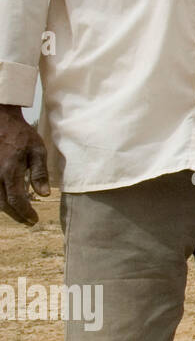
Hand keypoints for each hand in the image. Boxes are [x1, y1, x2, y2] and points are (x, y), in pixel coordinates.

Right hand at [0, 104, 48, 224]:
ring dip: (6, 209)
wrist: (0, 119)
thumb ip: (40, 173)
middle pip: (3, 204)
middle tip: (28, 220)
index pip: (16, 200)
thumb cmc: (20, 134)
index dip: (25, 213)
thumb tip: (45, 194)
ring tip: (19, 213)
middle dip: (16, 215)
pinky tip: (8, 200)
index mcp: (10, 171)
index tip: (34, 220)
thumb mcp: (37, 150)